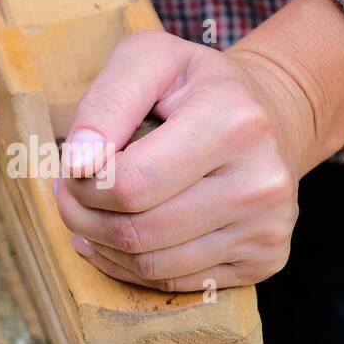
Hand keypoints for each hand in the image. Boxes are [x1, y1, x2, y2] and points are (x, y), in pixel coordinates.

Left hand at [55, 0, 343, 289]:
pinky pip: (174, 284)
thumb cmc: (197, 87)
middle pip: (138, 231)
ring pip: (151, 266)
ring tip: (91, 214)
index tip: (73, 166)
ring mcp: (267, 228)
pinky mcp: (265, 260)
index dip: (84, 183)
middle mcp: (260, 181)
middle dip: (85, 216)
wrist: (273, 116)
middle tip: (70, 194)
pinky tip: (120, 238)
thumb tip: (79, 163)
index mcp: (234, 122)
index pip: (131, 184)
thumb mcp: (150, 59)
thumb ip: (107, 101)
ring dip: (103, 245)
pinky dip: (131, 267)